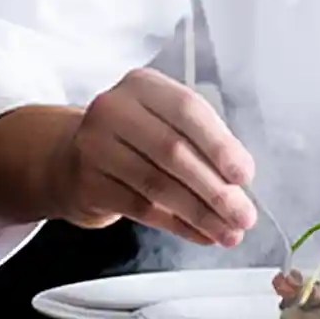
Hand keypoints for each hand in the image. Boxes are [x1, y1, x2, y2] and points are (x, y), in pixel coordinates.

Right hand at [46, 68, 257, 247]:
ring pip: (157, 185)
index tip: (245, 175)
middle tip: (243, 214)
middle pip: (173, 151)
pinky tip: (201, 234)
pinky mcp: (88, 183)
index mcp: (143, 85)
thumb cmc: (137, 138)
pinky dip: (177, 224)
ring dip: (200, 213)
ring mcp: (94, 145)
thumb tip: (239, 181)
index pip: (188, 110)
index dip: (220, 145)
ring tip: (228, 232)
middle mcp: (114, 109)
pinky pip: (141, 208)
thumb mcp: (167, 122)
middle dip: (215, 189)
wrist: (74, 158)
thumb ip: (202, 142)